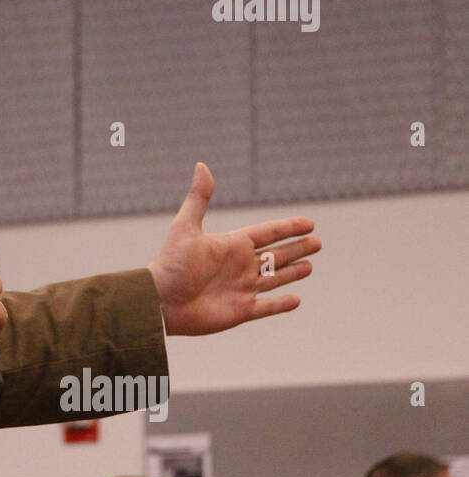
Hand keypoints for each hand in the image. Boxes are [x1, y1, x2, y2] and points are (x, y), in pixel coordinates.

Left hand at [147, 163, 319, 334]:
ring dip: (292, 273)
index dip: (287, 228)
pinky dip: (281, 304)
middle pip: (275, 255)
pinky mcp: (239, 311)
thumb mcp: (186, 227)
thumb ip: (199, 198)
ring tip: (310, 266)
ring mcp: (240, 289)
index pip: (267, 233)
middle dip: (296, 249)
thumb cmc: (170, 264)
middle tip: (317, 242)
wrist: (158, 301)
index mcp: (230, 245)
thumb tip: (201, 165)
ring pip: (274, 279)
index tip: (309, 223)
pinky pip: (266, 307)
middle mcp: (238, 266)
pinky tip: (297, 300)